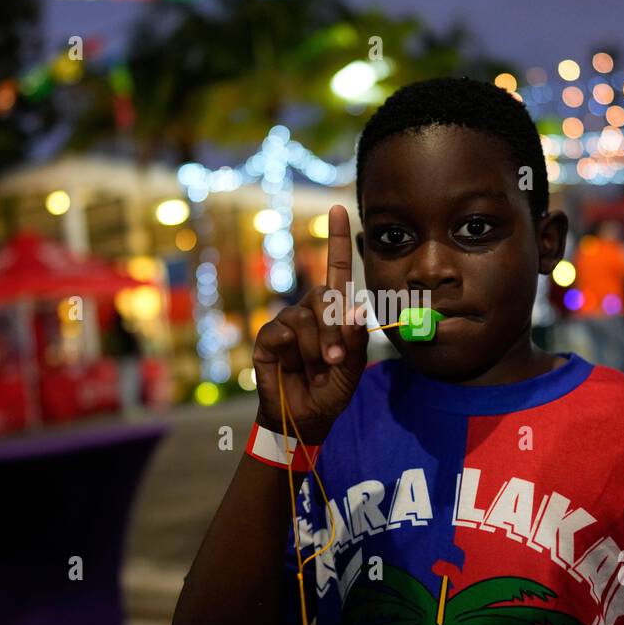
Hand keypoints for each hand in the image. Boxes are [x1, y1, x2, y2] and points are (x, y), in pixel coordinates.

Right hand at [252, 205, 368, 444]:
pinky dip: (290, 349)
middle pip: (324, 298)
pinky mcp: (268, 338)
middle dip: (332, 331)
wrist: (305, 415)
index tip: (340, 209)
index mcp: (334, 312)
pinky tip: (290, 364)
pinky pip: (280, 331)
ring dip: (314, 347)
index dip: (337, 240)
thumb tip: (355, 312)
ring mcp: (287, 322)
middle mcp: (310, 311)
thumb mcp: (351, 368)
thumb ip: (354, 341)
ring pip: (303, 318)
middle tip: (334, 360)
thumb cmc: (331, 389)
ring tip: (315, 368)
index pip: (337, 270)